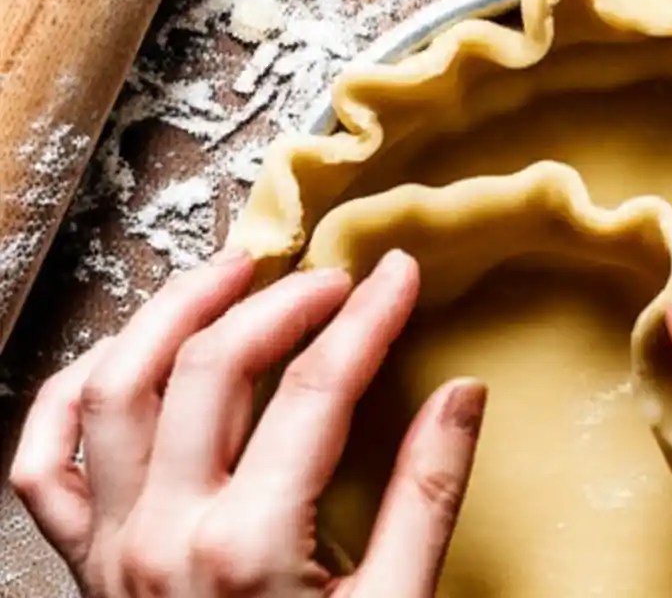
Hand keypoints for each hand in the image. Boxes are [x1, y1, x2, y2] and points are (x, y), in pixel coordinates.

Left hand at [10, 249, 485, 597]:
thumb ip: (427, 497)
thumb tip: (460, 394)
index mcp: (252, 546)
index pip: (317, 389)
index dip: (365, 318)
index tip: (396, 275)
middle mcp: (166, 533)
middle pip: (210, 366)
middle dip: (276, 300)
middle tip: (327, 276)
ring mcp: (111, 547)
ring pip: (112, 388)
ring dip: (167, 314)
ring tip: (226, 273)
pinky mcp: (85, 564)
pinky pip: (44, 461)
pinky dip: (71, 394)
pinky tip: (122, 358)